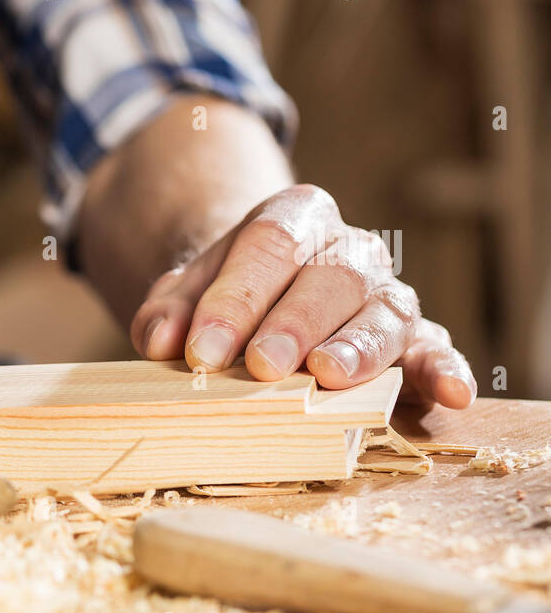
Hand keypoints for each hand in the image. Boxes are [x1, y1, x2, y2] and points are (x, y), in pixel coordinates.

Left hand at [129, 184, 476, 407]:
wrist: (258, 300)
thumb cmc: (222, 299)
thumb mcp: (181, 295)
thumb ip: (166, 311)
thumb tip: (162, 340)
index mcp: (293, 217)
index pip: (269, 246)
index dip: (235, 298)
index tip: (201, 352)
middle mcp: (348, 249)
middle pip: (331, 276)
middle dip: (294, 323)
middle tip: (262, 365)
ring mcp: (384, 294)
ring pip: (385, 312)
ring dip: (358, 348)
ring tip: (328, 376)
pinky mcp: (412, 338)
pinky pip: (434, 349)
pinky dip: (445, 371)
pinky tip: (451, 394)